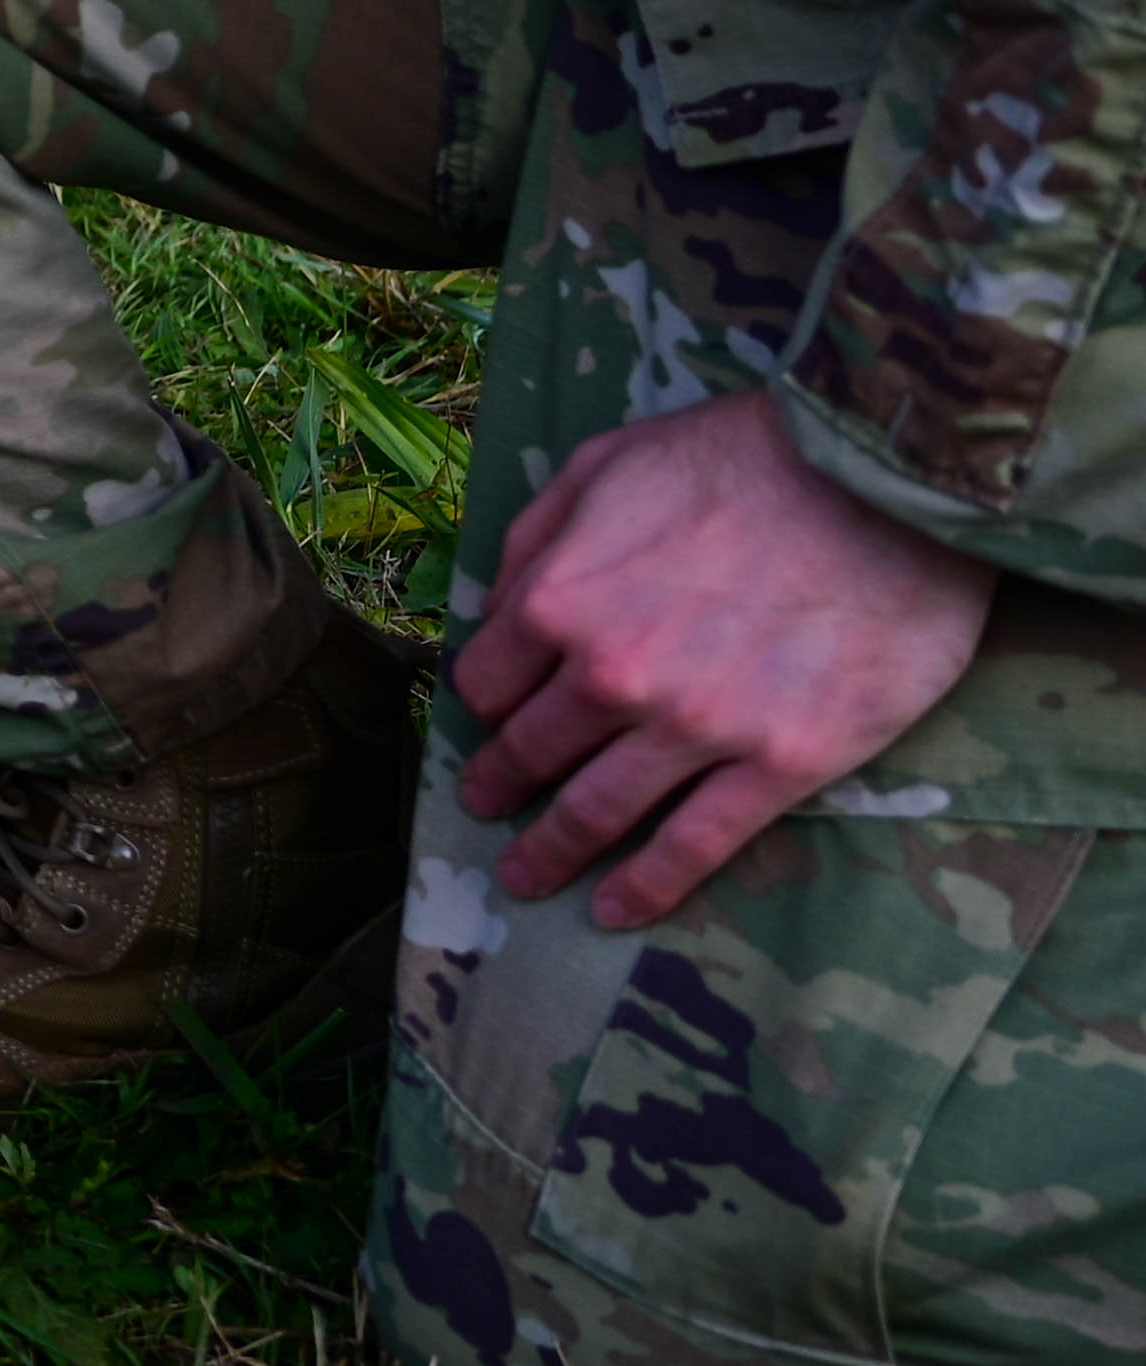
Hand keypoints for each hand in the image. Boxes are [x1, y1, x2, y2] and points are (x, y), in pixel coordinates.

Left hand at [454, 387, 994, 926]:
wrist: (883, 483)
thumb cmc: (744, 457)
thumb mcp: (607, 463)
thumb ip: (540, 537)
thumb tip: (499, 603)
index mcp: (560, 599)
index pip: (488, 680)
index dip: (483, 704)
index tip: (487, 721)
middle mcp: (613, 675)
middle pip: (534, 751)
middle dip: (500, 786)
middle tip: (487, 810)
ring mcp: (696, 728)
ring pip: (600, 810)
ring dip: (553, 851)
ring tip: (527, 878)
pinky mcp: (780, 766)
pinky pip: (696, 845)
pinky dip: (647, 886)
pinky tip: (615, 908)